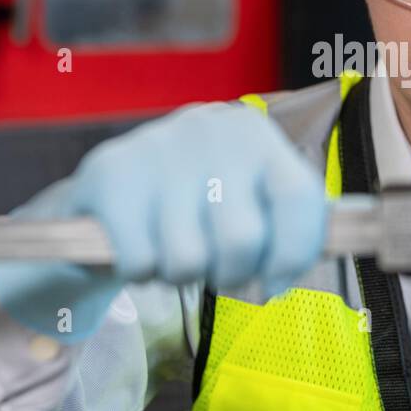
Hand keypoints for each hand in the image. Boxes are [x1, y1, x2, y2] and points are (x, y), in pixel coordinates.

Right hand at [0, 102, 325, 338]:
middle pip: (242, 240)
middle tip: (214, 266)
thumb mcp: (252, 203)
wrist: (115, 188)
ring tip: (173, 249)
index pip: (298, 197)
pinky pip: (140, 263)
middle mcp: (210, 129)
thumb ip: (286, 232)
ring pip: (187, 260)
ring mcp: (157, 148)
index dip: (293, 254)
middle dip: (230, 274)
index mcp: (257, 134)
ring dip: (181, 275)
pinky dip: (140, 273)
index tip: (274, 282)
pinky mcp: (111, 174)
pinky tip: (139, 245)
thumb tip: (280, 279)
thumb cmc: (200, 204)